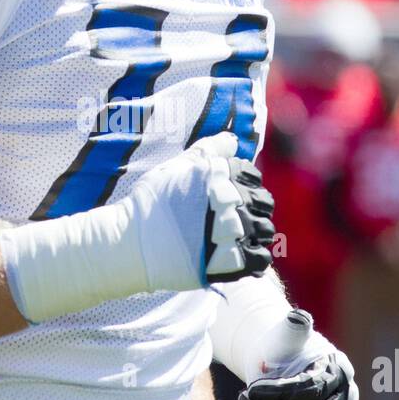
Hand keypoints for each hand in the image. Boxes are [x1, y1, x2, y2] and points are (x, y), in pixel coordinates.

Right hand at [128, 132, 274, 291]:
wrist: (132, 242)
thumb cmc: (151, 202)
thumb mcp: (177, 165)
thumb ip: (209, 149)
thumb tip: (232, 139)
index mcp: (222, 174)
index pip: (253, 175)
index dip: (244, 185)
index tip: (231, 197)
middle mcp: (233, 200)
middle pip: (264, 202)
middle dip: (255, 208)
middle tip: (237, 219)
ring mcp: (235, 230)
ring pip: (266, 230)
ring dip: (257, 233)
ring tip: (238, 238)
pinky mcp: (233, 260)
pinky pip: (262, 259)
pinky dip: (256, 258)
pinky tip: (241, 257)